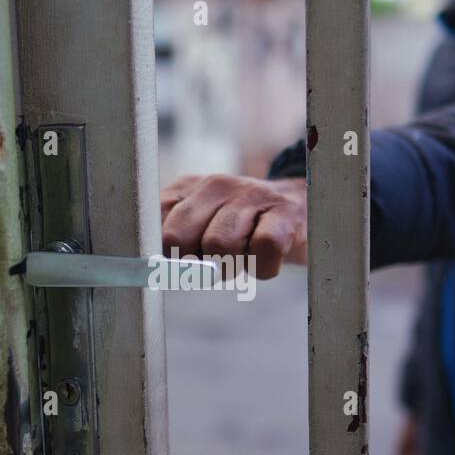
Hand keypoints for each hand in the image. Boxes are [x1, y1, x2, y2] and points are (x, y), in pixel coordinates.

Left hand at [160, 174, 307, 279]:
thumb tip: (154, 269)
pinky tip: (266, 260)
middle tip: (216, 265)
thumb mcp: (199, 226)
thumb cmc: (240, 229)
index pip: (153, 223)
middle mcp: (216, 184)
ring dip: (231, 267)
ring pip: (219, 246)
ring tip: (244, 259)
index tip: (173, 269)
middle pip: (178, 239)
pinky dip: (262, 268)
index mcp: (187, 187)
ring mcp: (252, 194)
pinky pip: (263, 249)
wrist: (301, 208)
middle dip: (193, 264)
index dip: (160, 256)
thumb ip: (171, 240)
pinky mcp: (285, 212)